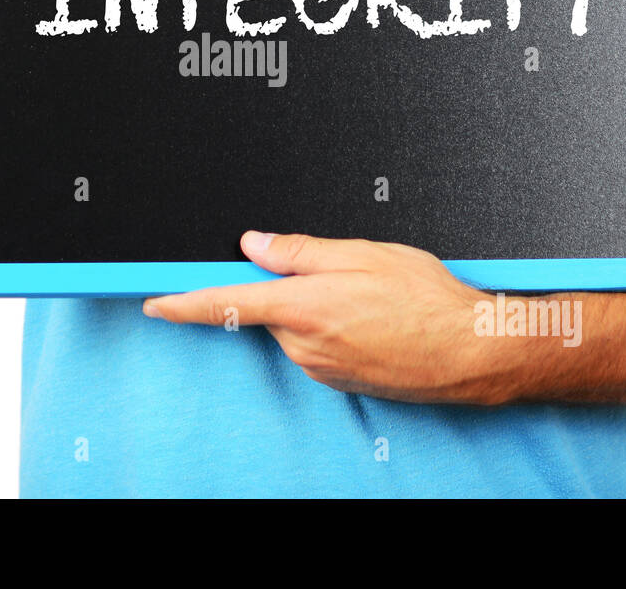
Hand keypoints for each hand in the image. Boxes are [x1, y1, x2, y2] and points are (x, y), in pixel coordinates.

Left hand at [143, 231, 522, 403]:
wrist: (471, 351)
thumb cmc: (425, 299)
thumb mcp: (362, 254)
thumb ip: (299, 250)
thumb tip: (253, 244)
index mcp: (302, 307)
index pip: (225, 303)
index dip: (183, 302)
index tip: (154, 303)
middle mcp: (304, 344)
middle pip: (268, 309)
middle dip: (289, 288)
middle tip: (339, 272)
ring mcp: (320, 368)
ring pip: (295, 327)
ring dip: (316, 308)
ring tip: (370, 297)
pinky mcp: (338, 381)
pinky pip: (317, 346)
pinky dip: (333, 328)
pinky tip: (373, 319)